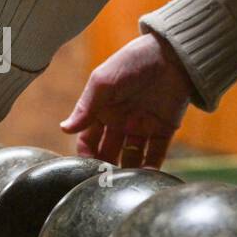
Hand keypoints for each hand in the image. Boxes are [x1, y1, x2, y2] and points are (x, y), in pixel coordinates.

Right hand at [61, 33, 192, 168]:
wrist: (171, 54)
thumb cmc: (132, 62)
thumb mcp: (103, 82)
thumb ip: (86, 107)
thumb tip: (65, 129)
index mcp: (102, 111)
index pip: (88, 141)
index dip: (86, 156)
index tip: (86, 171)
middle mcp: (120, 121)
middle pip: (108, 153)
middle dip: (106, 168)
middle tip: (106, 181)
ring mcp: (142, 127)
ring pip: (131, 158)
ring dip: (127, 171)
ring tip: (124, 183)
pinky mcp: (164, 129)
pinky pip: (156, 155)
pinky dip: (150, 168)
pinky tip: (144, 177)